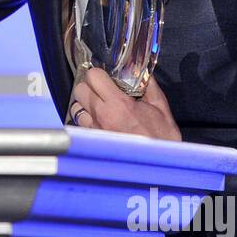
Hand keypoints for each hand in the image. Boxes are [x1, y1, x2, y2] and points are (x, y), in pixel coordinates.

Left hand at [67, 68, 181, 141]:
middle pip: (79, 90)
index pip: (93, 77)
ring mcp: (94, 130)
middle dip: (88, 87)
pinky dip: (86, 120)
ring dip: (84, 104)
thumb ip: (149, 86)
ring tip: (98, 107)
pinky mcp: (92, 141)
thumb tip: (143, 72)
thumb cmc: (161, 139)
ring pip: (76, 108)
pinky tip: (99, 121)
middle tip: (100, 90)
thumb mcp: (160, 108)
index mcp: (119, 104)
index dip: (97, 74)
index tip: (104, 77)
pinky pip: (80, 125)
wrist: (159, 164)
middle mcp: (102, 116)